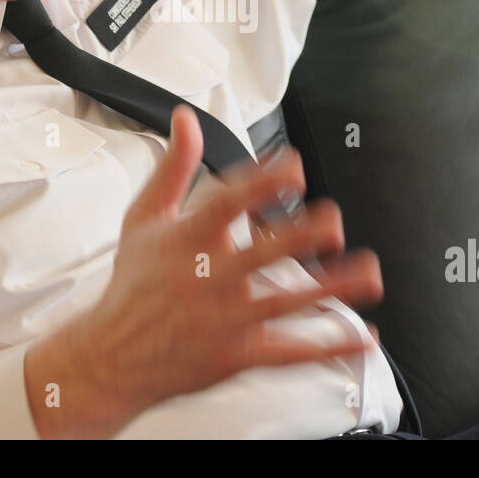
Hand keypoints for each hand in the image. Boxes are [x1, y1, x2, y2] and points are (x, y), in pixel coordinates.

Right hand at [33, 105, 382, 436]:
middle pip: (262, 253)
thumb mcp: (144, 218)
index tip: (293, 166)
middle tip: (334, 221)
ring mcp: (226, 319)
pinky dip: (328, 346)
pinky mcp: (237, 356)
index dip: (261, 182)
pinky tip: (361, 335)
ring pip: (286, 302)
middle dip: (301, 236)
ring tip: (367, 274)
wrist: (111, 357)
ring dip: (331, 288)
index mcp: (189, 240)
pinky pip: (290, 353)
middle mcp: (210, 278)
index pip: (227, 203)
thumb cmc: (133, 286)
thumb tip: (186, 119)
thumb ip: (175, 167)